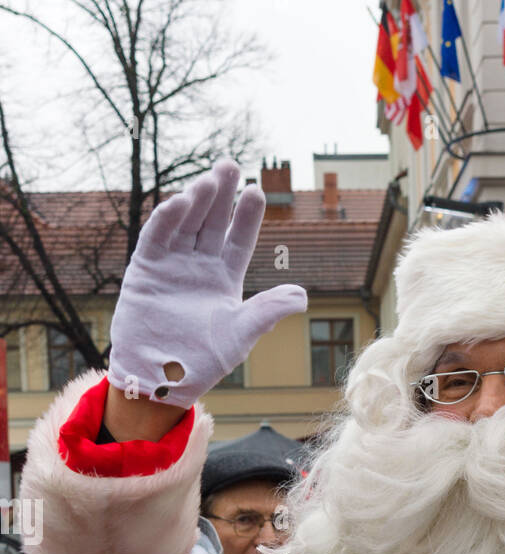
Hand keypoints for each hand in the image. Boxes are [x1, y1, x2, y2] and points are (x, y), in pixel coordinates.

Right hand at [106, 157, 307, 408]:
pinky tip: (180, 201)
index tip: (256, 191)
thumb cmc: (203, 362)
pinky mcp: (146, 270)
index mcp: (224, 278)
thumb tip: (302, 296)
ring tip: (209, 180)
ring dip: (196, 201)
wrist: (162, 380)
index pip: (238, 239)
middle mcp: (198, 265)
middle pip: (212, 222)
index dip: (247, 216)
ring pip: (185, 223)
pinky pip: (156, 238)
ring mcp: (171, 265)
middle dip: (221, 195)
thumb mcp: (240, 334)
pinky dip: (166, 219)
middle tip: (231, 166)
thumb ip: (267, 312)